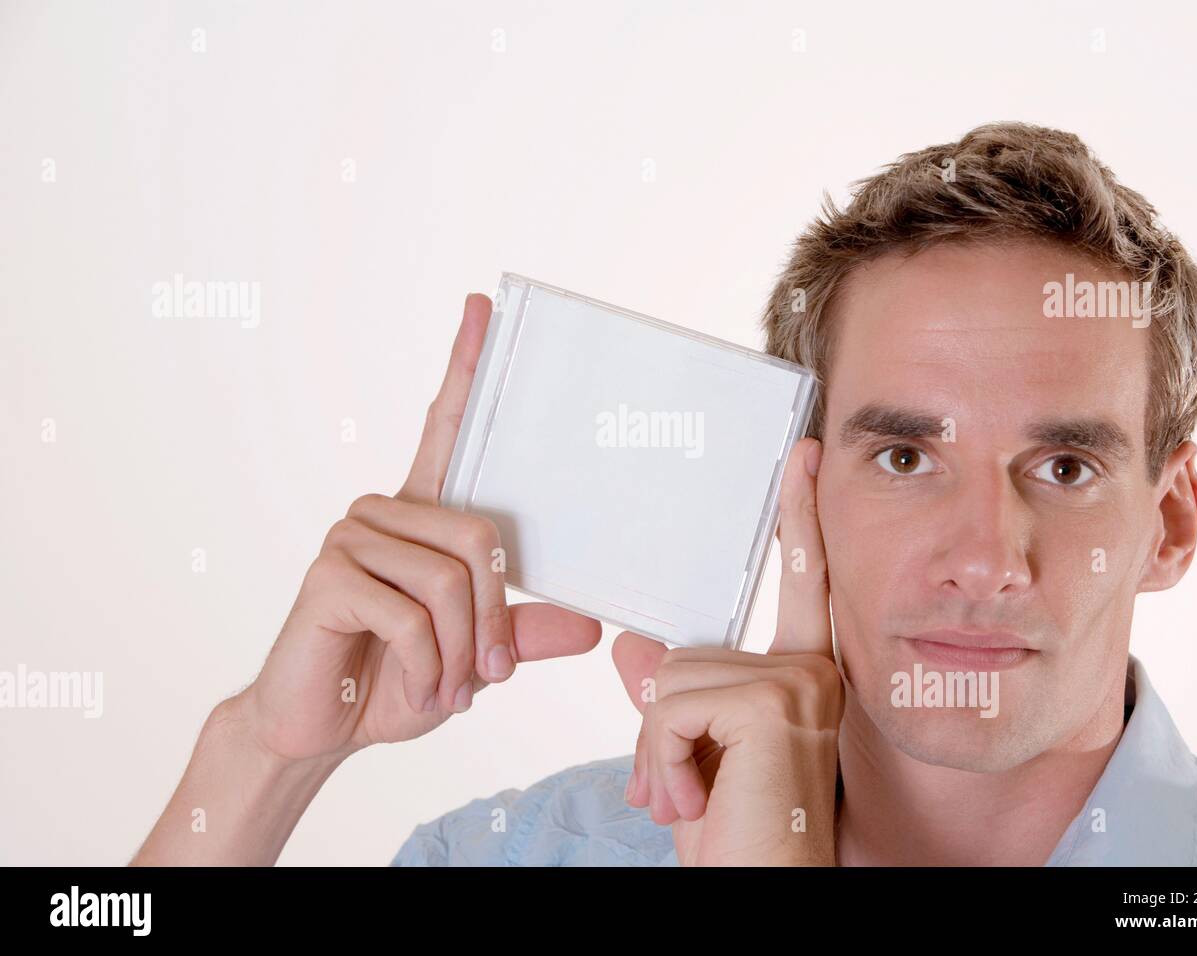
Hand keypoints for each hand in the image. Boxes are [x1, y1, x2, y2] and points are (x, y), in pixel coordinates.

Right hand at [241, 293, 602, 761]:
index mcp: (420, 516)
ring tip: (447, 688)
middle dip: (494, 622)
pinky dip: (431, 666)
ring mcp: (352, 536)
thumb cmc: (395, 679)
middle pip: (479, 538)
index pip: (446, 428)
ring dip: (462, 653)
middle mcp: (385, 512)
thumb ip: (523, 634)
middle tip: (486, 677)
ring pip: (450, 580)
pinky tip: (419, 688)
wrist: (321, 729)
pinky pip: (412, 615)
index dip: (465, 367)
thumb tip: (591, 624)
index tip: (483, 306)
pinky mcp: (330, 573)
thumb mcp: (473, 659)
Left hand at [613, 437, 844, 865]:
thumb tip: (630, 646)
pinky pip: (667, 705)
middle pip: (686, 654)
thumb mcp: (691, 761)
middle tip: (682, 788)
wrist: (761, 892)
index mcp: (802, 677)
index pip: (799, 583)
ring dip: (657, 749)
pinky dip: (658, 760)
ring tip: (692, 799)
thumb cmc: (736, 841)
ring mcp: (798, 682)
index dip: (800, 518)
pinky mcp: (772, 700)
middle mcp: (812, 672)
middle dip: (661, 726)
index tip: (806, 454)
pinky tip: (691, 800)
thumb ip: (669, 700)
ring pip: (670, 679)